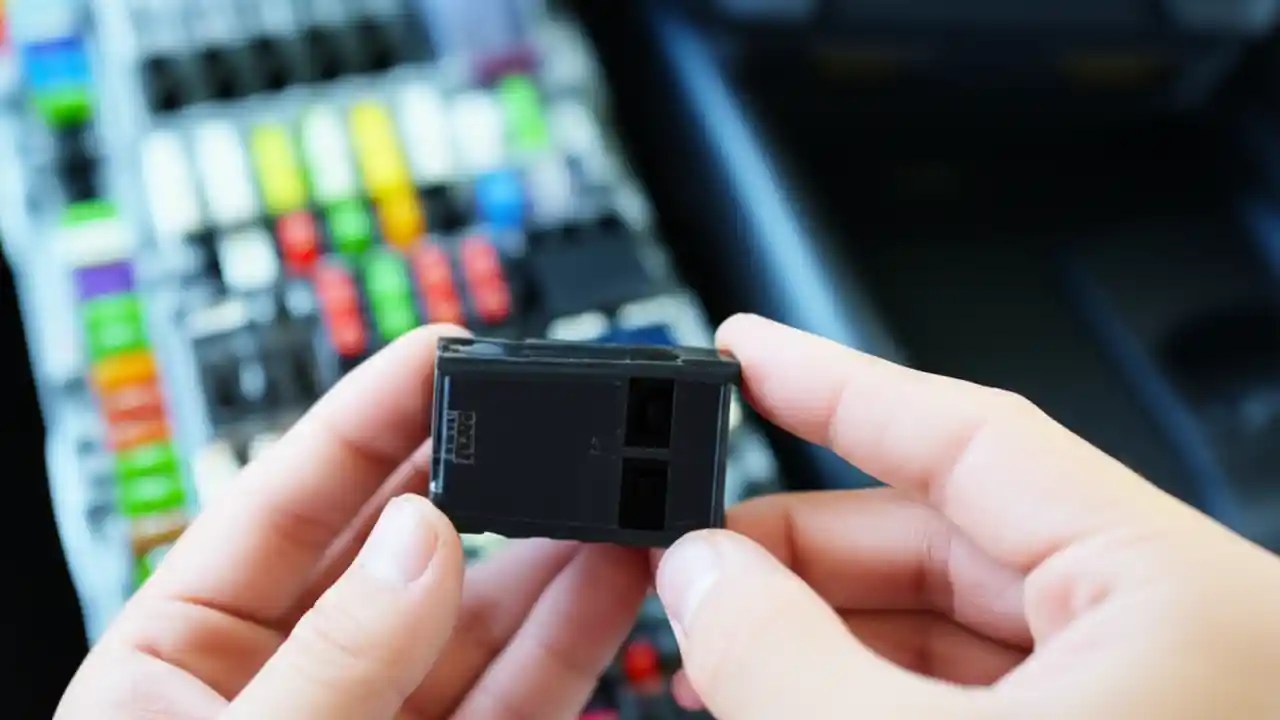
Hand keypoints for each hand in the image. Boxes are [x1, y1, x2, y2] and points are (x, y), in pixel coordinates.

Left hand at [56, 326, 649, 719]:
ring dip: (550, 549)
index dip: (363, 418)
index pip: (283, 503)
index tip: (435, 352)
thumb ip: (323, 665)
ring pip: (479, 616)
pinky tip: (613, 577)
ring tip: (614, 492)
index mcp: (180, 658)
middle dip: (482, 477)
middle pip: (400, 547)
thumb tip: (414, 543)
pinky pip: (518, 690)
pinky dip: (572, 635)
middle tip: (549, 421)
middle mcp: (290, 679)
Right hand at [656, 315, 1279, 718]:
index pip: (978, 433)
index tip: (747, 350)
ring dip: (819, 626)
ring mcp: (1140, 696)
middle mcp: (1172, 634)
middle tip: (695, 553)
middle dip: (802, 542)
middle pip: (946, 532)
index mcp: (1180, 598)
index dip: (840, 383)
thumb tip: (699, 575)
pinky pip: (961, 688)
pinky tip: (783, 690)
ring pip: (942, 621)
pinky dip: (862, 684)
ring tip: (719, 638)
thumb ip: (787, 658)